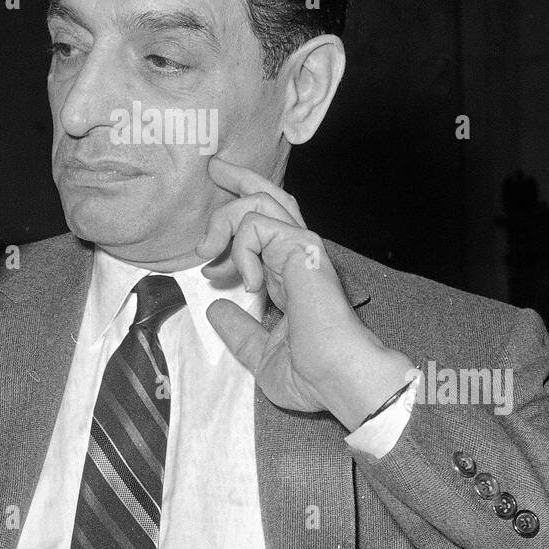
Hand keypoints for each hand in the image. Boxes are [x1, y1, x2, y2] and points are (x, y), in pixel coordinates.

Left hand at [196, 156, 415, 431]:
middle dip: (239, 179)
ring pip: (260, 202)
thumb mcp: (261, 354)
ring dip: (225, 219)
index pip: (267, 231)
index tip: (207, 261)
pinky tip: (245, 279)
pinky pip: (256, 225)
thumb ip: (240, 331)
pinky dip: (240, 247)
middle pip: (271, 198)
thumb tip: (215, 309)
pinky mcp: (303, 248)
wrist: (341, 380)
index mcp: (292, 277)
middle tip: (214, 169)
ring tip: (207, 250)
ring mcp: (303, 249)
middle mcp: (299, 257)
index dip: (231, 234)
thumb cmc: (315, 377)